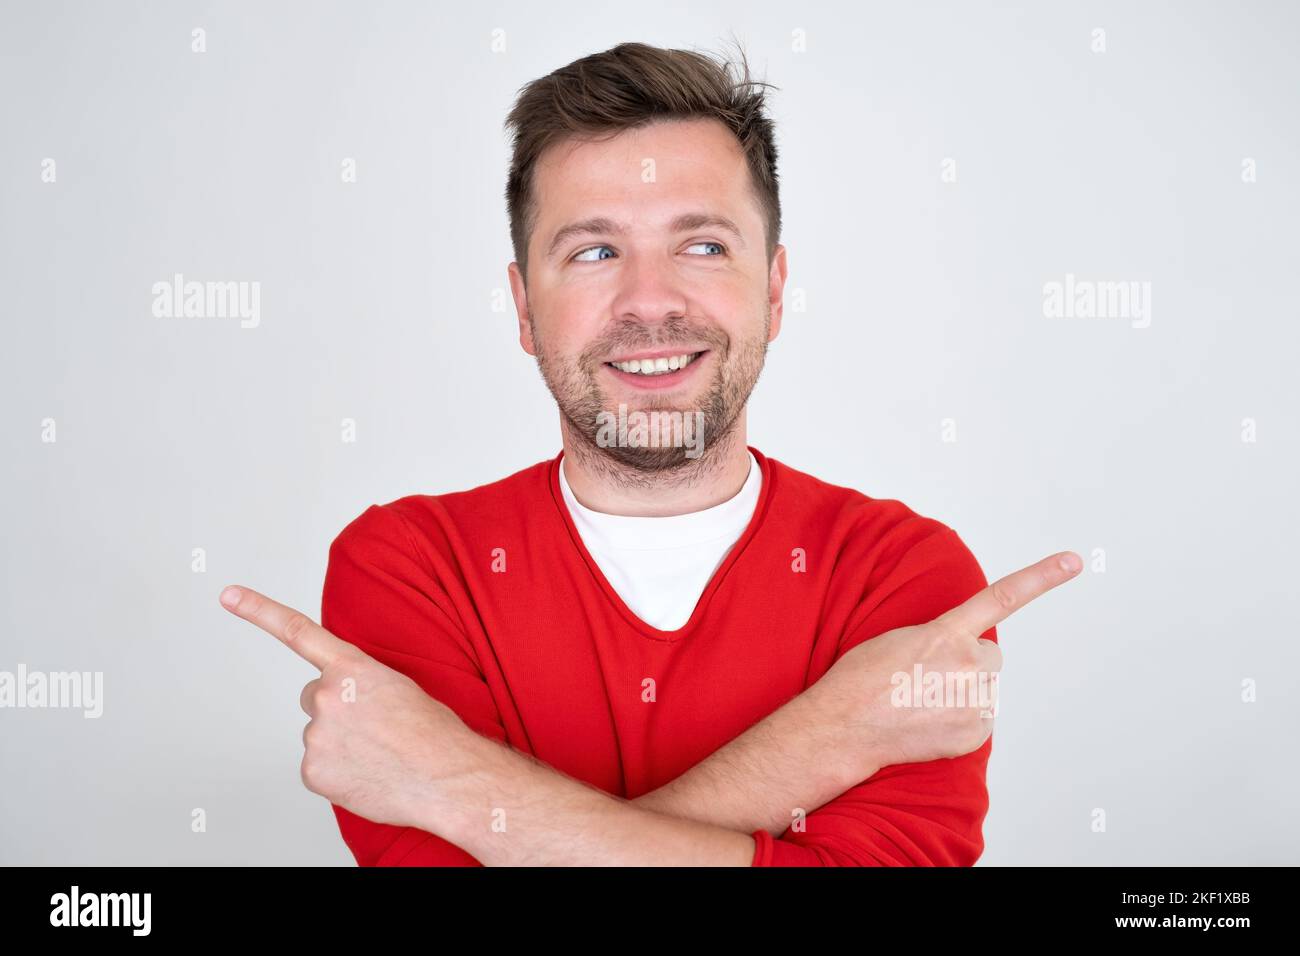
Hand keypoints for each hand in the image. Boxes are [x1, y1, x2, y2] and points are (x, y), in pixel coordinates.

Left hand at [218, 585, 471, 829]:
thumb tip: (344, 707)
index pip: (297, 632)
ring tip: (381, 754)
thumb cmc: (434, 734)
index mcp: (352, 668)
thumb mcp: (400, 687)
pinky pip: (318, 767)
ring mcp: (316, 735)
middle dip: (336, 710)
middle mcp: (326, 696)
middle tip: (374, 727)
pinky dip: (339, 772)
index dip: (259, 610)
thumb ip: (361, 685)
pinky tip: (368, 774)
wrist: (447, 778)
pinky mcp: (312, 771)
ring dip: (342, 744)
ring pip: (319, 735)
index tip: (228, 595)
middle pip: (314, 697)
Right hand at [811, 551, 1081, 776]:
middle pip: (989, 656)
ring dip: (963, 694)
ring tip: (921, 702)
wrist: (846, 726)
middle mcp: (968, 663)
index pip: (1002, 597)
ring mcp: (974, 700)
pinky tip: (928, 723)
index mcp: (947, 632)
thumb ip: (939, 636)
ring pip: (983, 690)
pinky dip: (960, 723)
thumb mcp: (897, 638)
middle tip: (929, 676)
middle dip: (969, 663)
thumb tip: (961, 652)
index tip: (1074, 562)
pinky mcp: (975, 732)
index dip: (1041, 577)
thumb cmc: (861, 680)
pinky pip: (980, 721)